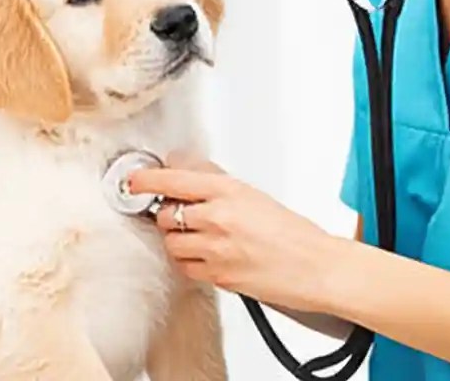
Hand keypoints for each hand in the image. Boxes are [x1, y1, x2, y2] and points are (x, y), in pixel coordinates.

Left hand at [128, 153, 346, 314]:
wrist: (316, 268)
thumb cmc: (294, 235)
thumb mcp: (255, 196)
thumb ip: (218, 186)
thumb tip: (188, 172)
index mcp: (229, 191)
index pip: (173, 180)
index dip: (146, 180)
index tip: (133, 182)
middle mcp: (218, 218)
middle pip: (166, 214)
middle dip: (168, 215)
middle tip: (178, 214)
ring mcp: (215, 249)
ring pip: (172, 243)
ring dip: (177, 240)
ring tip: (198, 238)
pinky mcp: (217, 276)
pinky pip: (186, 267)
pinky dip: (190, 262)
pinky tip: (207, 256)